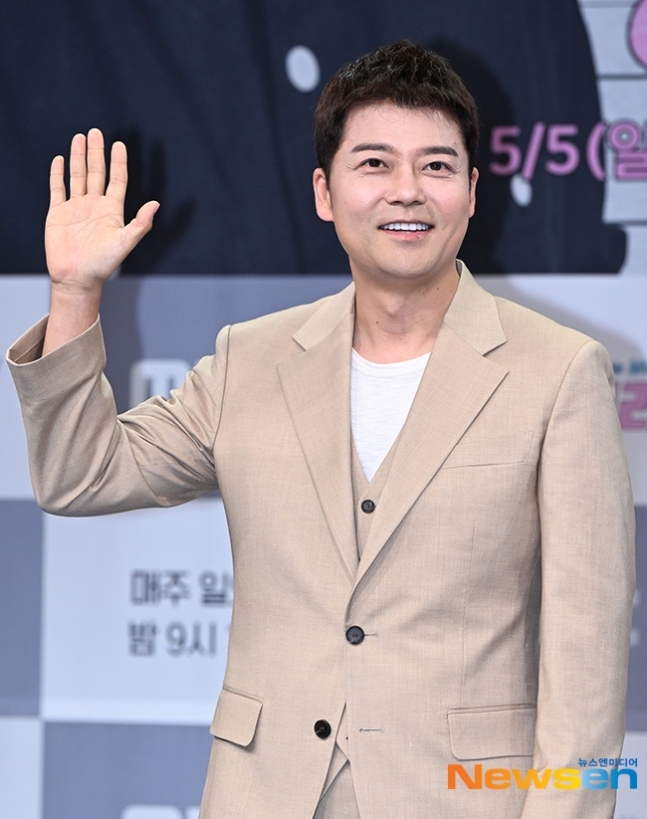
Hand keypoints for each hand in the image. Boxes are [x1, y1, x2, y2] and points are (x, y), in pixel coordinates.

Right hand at [45, 128, 158, 291]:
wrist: (78, 278)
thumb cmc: (103, 264)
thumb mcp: (125, 243)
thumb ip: (140, 224)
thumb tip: (157, 204)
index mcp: (111, 211)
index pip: (116, 180)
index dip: (118, 162)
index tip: (119, 145)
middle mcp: (94, 206)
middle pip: (96, 172)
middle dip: (96, 152)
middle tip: (95, 132)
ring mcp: (76, 208)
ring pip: (77, 176)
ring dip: (78, 158)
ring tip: (79, 138)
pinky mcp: (58, 213)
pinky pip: (57, 189)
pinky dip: (58, 174)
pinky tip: (59, 160)